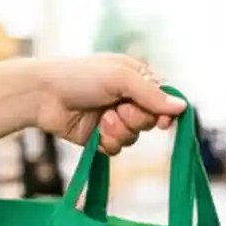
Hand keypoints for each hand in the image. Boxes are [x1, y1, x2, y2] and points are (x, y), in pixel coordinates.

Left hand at [36, 54, 186, 155]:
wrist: (42, 96)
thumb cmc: (79, 77)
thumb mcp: (119, 78)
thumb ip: (152, 95)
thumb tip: (183, 108)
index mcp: (135, 78)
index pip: (163, 99)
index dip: (165, 112)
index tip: (163, 121)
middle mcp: (127, 99)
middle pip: (151, 120)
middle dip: (135, 119)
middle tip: (117, 109)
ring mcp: (114, 119)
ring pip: (135, 137)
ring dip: (119, 131)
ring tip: (102, 120)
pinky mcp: (101, 137)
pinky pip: (118, 148)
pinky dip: (108, 143)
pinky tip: (95, 133)